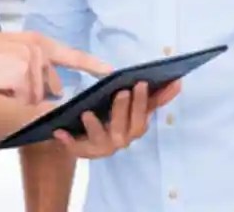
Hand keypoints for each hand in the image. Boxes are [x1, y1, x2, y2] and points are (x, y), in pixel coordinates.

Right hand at [0, 31, 112, 104]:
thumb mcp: (8, 53)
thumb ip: (33, 66)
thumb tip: (53, 91)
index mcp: (36, 40)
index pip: (72, 55)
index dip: (93, 65)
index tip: (112, 72)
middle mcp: (38, 48)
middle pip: (49, 89)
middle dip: (28, 92)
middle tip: (1, 76)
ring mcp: (32, 61)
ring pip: (35, 98)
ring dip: (15, 95)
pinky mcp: (22, 75)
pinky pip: (23, 101)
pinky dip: (8, 97)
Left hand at [51, 80, 181, 158]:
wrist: (79, 132)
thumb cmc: (107, 113)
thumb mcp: (124, 100)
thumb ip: (148, 93)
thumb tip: (175, 81)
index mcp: (135, 126)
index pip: (147, 113)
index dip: (151, 100)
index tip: (148, 82)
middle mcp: (123, 138)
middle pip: (130, 127)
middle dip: (127, 109)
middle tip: (122, 90)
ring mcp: (104, 147)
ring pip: (104, 139)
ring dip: (96, 126)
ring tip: (87, 113)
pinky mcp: (84, 151)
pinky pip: (77, 149)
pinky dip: (69, 141)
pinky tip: (59, 131)